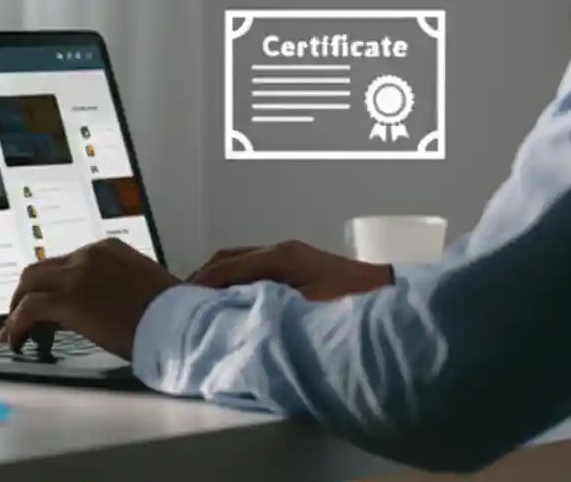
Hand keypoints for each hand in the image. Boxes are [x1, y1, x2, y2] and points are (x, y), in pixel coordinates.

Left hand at [0, 238, 179, 359]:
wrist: (178, 322)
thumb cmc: (171, 312)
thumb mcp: (141, 287)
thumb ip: (116, 287)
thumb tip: (102, 306)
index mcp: (109, 249)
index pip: (67, 262)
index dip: (53, 285)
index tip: (48, 303)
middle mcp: (89, 255)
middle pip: (42, 269)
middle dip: (29, 292)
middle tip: (24, 316)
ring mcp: (76, 276)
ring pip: (29, 284)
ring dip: (18, 307)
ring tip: (16, 332)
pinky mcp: (68, 301)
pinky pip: (28, 310)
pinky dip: (16, 325)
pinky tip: (16, 341)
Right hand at [189, 240, 392, 301]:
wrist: (390, 297)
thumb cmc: (350, 306)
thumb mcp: (303, 312)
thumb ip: (264, 313)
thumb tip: (230, 320)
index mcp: (280, 256)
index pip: (227, 266)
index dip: (201, 285)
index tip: (180, 303)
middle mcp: (283, 250)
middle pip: (230, 258)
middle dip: (204, 278)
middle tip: (183, 303)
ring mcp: (292, 256)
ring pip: (243, 262)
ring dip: (221, 280)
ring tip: (203, 305)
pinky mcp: (300, 266)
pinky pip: (258, 269)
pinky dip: (238, 283)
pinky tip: (234, 303)